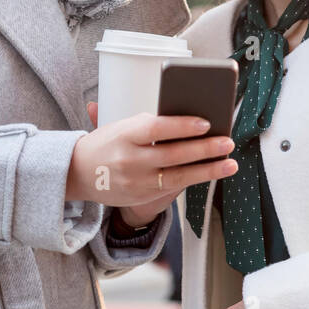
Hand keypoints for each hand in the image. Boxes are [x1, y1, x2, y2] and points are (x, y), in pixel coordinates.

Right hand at [66, 101, 236, 206]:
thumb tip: (184, 113)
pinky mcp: (141, 196)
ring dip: (208, 170)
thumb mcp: (122, 126)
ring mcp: (136, 181)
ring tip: (230, 163)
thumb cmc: (108, 142)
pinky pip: (173, 187)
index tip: (206, 123)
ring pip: (177, 175)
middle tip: (228, 142)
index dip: (181, 126)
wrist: (77, 172)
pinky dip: (195, 179)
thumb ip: (151, 123)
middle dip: (203, 149)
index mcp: (124, 134)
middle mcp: (130, 159)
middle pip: (172, 154)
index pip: (156, 128)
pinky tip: (213, 172)